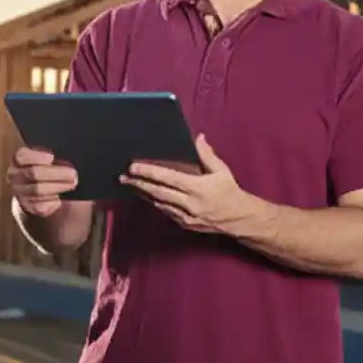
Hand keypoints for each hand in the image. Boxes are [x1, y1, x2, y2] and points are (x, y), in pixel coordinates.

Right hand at [8, 147, 78, 216]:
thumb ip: (54, 157)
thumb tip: (66, 157)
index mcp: (19, 159)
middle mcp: (15, 175)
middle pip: (33, 173)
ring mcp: (19, 192)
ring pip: (38, 190)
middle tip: (73, 174)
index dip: (37, 157)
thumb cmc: (52, 172)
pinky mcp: (27, 208)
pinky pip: (40, 205)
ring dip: (58, 187)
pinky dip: (53, 202)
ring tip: (72, 184)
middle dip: (56, 173)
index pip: (22, 156)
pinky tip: (60, 199)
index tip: (52, 158)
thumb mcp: (52, 160)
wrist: (49, 197)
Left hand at [121, 134, 252, 233]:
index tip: (133, 167)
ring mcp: (185, 216)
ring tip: (129, 184)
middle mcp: (189, 204)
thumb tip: (198, 138)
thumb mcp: (222, 171)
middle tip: (123, 177)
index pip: (168, 178)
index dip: (149, 172)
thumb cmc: (230, 192)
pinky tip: (145, 195)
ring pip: (158, 203)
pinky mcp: (184, 224)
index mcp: (198, 188)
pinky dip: (154, 202)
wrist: (239, 219)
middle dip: (138, 184)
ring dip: (143, 194)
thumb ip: (207, 155)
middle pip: (157, 192)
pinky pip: (165, 211)